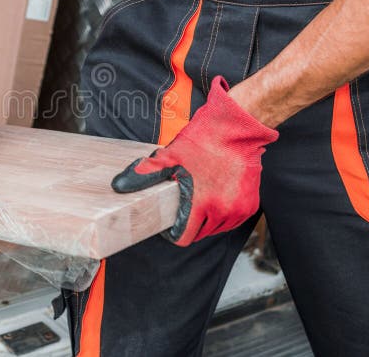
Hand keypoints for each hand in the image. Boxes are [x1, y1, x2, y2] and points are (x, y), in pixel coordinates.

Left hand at [111, 76, 277, 245]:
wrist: (235, 129)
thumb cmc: (202, 142)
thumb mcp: (168, 157)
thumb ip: (143, 175)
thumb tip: (119, 186)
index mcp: (200, 203)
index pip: (183, 237)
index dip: (173, 232)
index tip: (169, 222)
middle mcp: (222, 211)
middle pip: (199, 233)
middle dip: (189, 223)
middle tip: (184, 204)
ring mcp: (238, 210)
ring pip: (216, 228)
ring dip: (206, 220)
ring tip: (199, 198)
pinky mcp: (250, 205)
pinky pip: (231, 220)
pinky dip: (222, 214)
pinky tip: (214, 197)